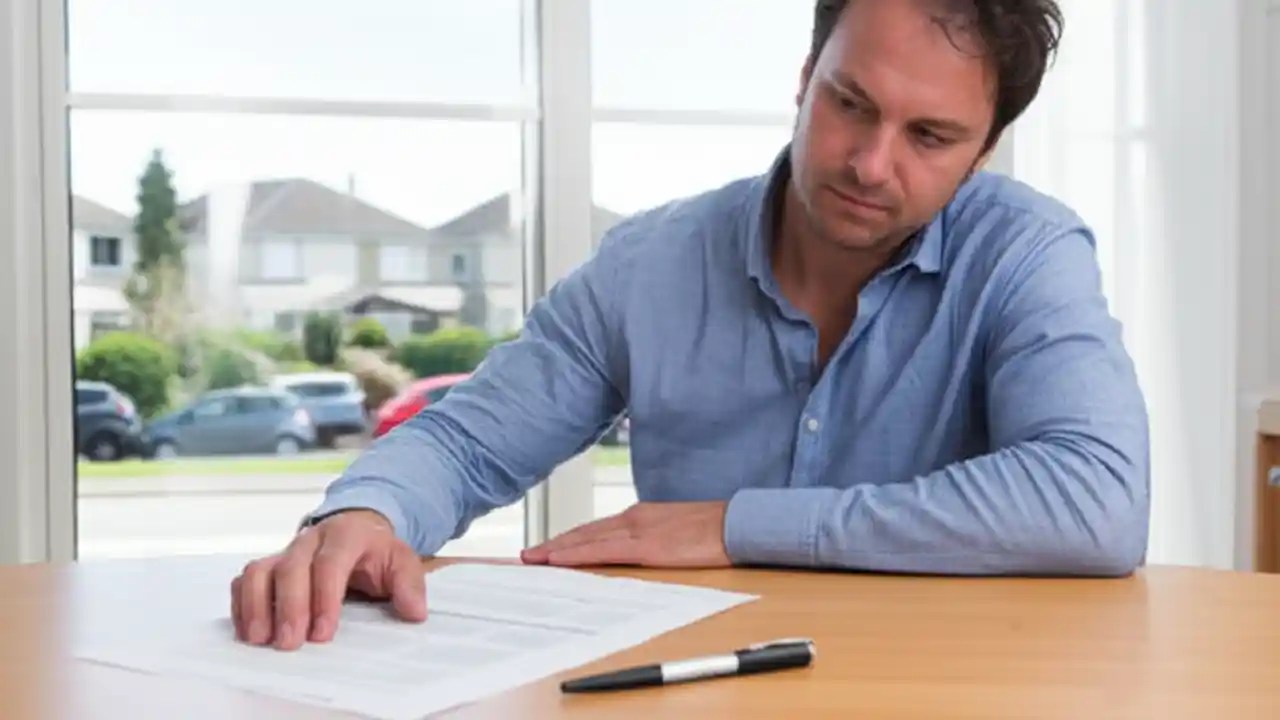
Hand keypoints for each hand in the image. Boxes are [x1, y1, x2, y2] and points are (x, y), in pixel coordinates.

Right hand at [230, 509, 425, 650]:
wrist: (359, 528)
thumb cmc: (377, 552)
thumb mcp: (403, 562)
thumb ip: (410, 585)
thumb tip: (415, 612)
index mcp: (346, 535)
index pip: (330, 563)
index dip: (324, 597)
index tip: (323, 633)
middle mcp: (311, 539)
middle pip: (291, 568)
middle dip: (288, 607)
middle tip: (289, 643)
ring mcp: (286, 551)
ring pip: (260, 570)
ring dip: (256, 605)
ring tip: (260, 639)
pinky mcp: (269, 564)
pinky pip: (246, 579)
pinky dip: (242, 603)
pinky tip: (249, 630)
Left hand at [520, 502, 731, 567]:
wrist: (737, 524)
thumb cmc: (714, 531)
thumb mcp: (677, 532)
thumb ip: (654, 539)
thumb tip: (639, 554)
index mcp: (641, 517)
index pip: (596, 529)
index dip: (569, 539)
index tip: (548, 547)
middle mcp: (633, 519)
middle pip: (584, 532)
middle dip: (554, 544)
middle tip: (527, 555)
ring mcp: (638, 531)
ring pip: (586, 540)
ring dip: (556, 549)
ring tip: (532, 558)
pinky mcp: (646, 547)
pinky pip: (602, 551)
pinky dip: (576, 554)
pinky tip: (558, 559)